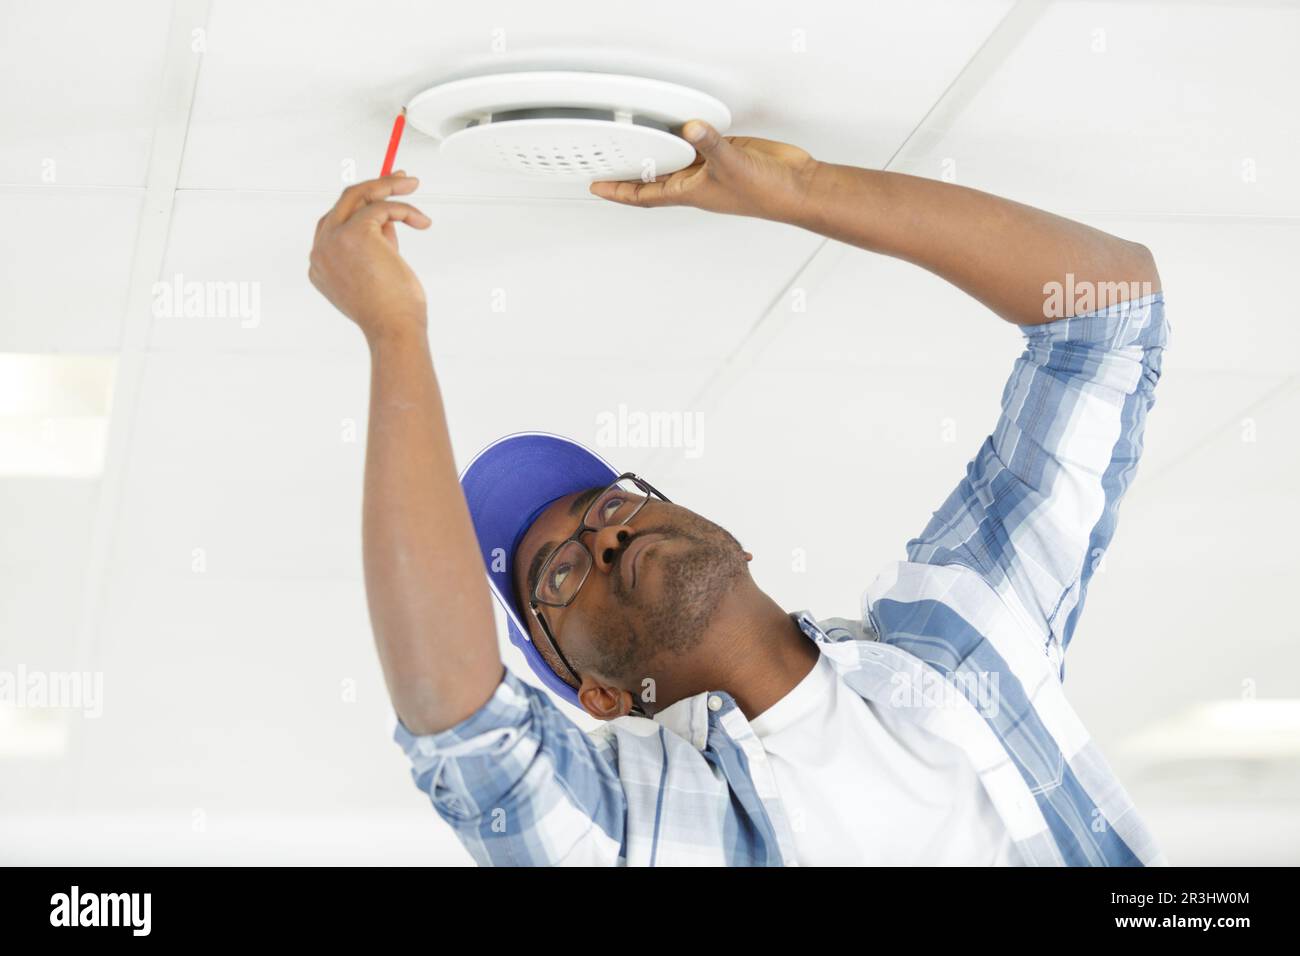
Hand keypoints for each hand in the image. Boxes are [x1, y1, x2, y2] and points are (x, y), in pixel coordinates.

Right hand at [309, 172, 431, 342]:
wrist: (394, 330)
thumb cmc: (392, 312)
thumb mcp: (378, 270)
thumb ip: (376, 243)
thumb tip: (386, 216)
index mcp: (320, 264)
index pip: (336, 222)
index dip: (361, 205)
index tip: (384, 195)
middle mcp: (320, 250)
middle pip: (342, 203)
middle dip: (373, 186)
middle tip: (400, 179)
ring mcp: (333, 240)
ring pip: (358, 196)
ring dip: (388, 187)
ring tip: (412, 184)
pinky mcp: (354, 233)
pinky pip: (381, 207)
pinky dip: (404, 209)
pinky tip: (421, 222)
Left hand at [588, 120, 818, 220]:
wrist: (794, 187)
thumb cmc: (765, 193)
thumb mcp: (731, 164)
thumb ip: (709, 144)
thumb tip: (689, 128)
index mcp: (689, 193)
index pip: (643, 195)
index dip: (617, 191)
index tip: (596, 187)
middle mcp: (695, 182)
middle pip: (652, 179)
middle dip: (626, 174)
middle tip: (603, 163)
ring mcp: (709, 168)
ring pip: (672, 161)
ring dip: (652, 154)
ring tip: (628, 143)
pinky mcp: (724, 153)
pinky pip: (696, 145)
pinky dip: (683, 136)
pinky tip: (677, 125)